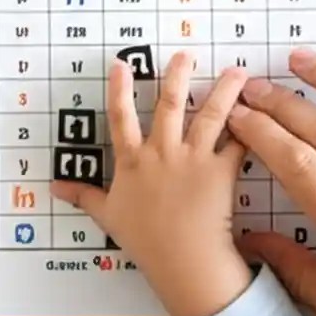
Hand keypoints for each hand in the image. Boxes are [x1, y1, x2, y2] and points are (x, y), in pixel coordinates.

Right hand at [51, 52, 253, 315]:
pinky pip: (237, 144)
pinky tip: (261, 113)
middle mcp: (161, 153)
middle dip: (177, 76)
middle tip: (185, 54)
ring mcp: (191, 160)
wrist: (181, 261)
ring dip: (223, 91)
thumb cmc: (144, 241)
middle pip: (169, 105)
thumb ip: (84, 196)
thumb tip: (55, 188)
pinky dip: (249, 129)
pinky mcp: (219, 172)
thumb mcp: (108, 216)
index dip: (119, 90)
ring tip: (236, 71)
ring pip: (209, 116)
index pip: (121, 118)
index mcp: (132, 161)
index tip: (121, 63)